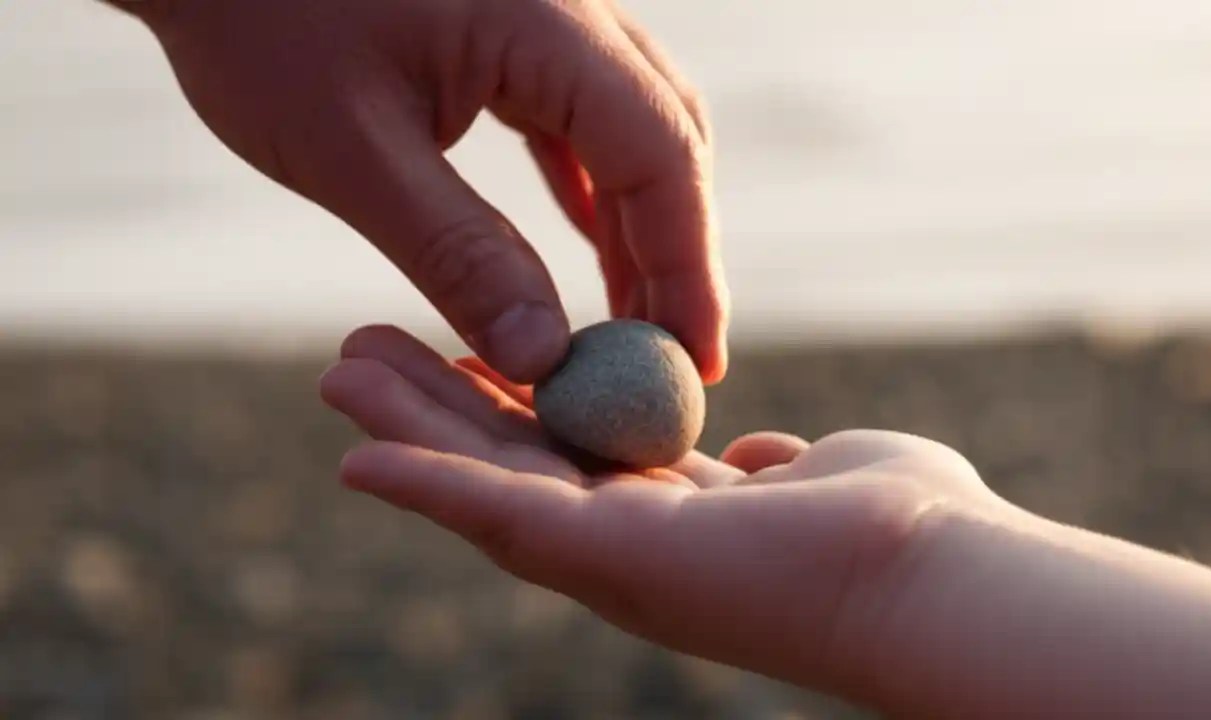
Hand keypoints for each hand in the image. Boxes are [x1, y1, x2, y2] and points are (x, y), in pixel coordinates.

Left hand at [114, 0, 725, 382]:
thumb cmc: (255, 25)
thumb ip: (459, 255)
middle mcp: (569, 9)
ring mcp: (546, 14)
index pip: (661, 153)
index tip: (697, 360)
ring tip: (635, 321)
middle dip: (677, 253)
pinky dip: (594, 185)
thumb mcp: (355, 153)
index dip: (689, 266)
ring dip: (639, 224)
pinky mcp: (512, 28)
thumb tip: (544, 362)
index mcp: (546, 23)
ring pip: (633, 129)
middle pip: (666, 140)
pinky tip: (588, 239)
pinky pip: (582, 114)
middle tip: (672, 358)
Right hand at [318, 324, 1007, 705]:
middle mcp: (631, 546)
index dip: (508, 404)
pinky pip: (493, 516)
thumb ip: (778, 467)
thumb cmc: (908, 525)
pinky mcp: (605, 562)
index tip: (461, 350)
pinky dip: (422, 486)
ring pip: (483, 482)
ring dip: (407, 432)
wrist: (932, 576)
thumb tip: (768, 462)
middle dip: (433, 408)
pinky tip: (355, 454)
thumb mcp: (826, 473)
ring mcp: (613, 561)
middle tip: (361, 354)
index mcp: (677, 517)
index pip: (570, 454)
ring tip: (338, 373)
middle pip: (509, 463)